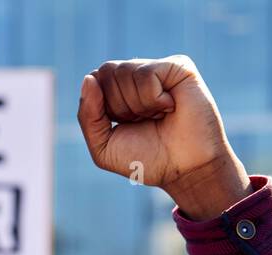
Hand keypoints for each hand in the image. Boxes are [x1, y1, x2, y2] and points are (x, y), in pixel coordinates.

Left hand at [77, 56, 251, 219]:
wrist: (184, 169)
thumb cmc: (147, 160)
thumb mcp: (103, 146)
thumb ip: (87, 116)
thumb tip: (89, 78)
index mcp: (118, 91)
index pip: (94, 80)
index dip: (102, 106)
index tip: (124, 125)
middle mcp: (137, 77)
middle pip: (106, 71)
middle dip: (119, 105)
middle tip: (143, 121)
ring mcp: (158, 69)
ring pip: (125, 70)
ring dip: (137, 104)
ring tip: (158, 115)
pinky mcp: (178, 66)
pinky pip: (146, 73)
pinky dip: (153, 98)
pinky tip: (170, 108)